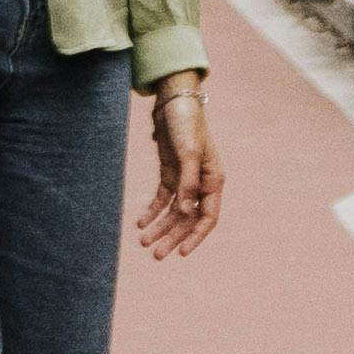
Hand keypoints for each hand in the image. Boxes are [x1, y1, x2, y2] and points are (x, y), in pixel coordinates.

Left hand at [137, 74, 221, 260]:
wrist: (173, 99)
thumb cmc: (186, 122)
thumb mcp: (188, 151)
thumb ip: (188, 182)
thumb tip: (186, 211)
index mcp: (213, 180)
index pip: (208, 217)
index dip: (196, 237)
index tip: (181, 253)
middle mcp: (201, 183)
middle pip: (188, 218)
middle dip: (172, 237)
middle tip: (156, 255)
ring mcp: (185, 178)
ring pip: (174, 211)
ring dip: (160, 227)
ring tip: (144, 243)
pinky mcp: (170, 171)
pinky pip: (162, 198)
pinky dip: (152, 211)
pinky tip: (140, 223)